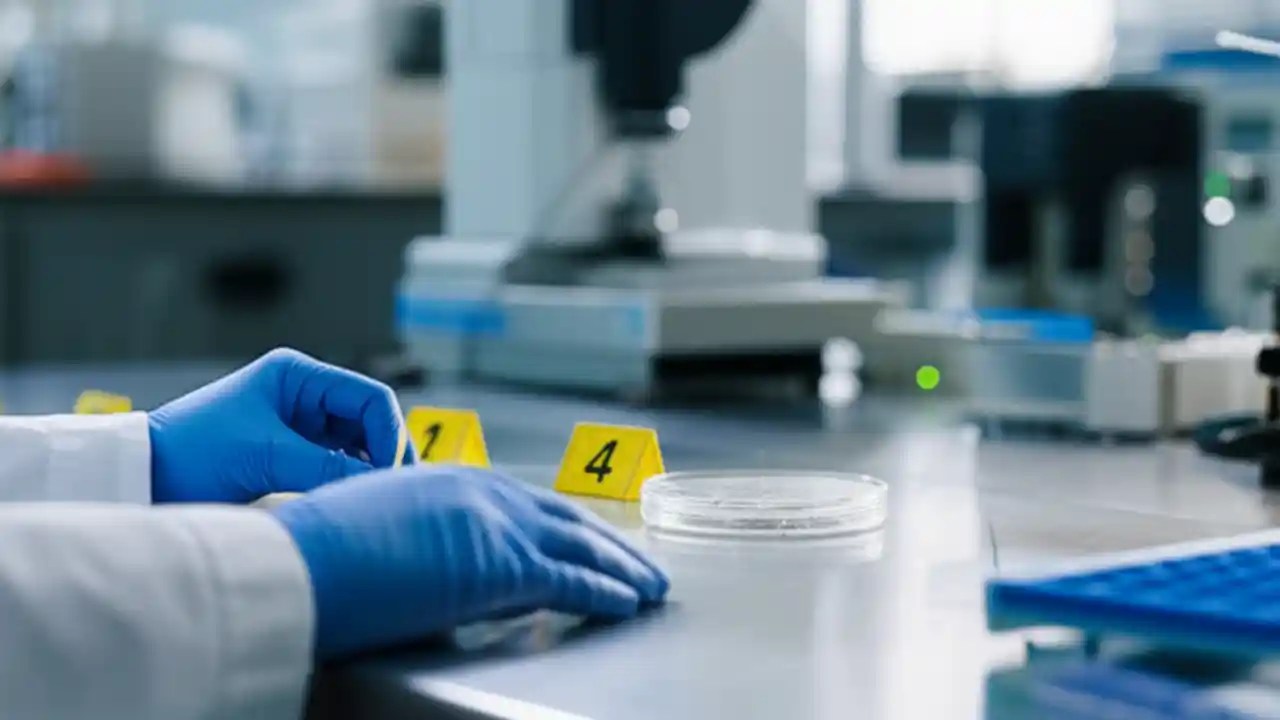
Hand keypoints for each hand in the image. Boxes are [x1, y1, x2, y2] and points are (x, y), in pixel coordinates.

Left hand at [149, 348, 411, 503]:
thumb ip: (328, 468)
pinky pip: (335, 465)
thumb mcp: (267, 456)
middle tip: (395, 492)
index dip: (389, 434)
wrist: (144, 476)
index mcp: (298, 375)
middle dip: (385, 453)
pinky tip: (353, 501)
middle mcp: (304, 395)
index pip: (369, 398)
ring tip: (376, 500)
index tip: (393, 474)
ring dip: (368, 470)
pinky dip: (348, 482)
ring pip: (356, 446)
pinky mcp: (290, 455)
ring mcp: (298, 425)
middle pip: (369, 421)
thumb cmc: (194, 452)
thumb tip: (381, 487)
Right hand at [271, 466, 669, 659]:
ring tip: (650, 585)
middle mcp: (483, 492)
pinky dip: (606, 592)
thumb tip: (437, 566)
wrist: (303, 561)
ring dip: (622, 567)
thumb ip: (422, 537)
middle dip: (608, 542)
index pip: (525, 502)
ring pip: (579, 546)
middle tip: (639, 560)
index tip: (589, 535)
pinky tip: (628, 603)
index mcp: (451, 479)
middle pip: (564, 518)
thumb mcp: (379, 526)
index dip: (564, 522)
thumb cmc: (320, 552)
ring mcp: (496, 525)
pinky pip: (571, 581)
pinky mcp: (503, 565)